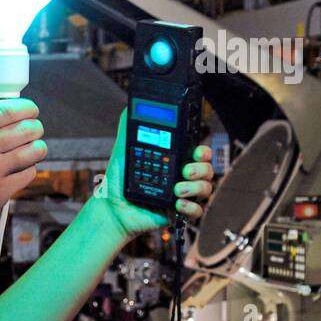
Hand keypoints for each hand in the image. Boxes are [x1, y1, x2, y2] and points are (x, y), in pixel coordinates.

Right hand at [0, 98, 47, 230]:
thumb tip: (12, 109)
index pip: (7, 111)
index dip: (27, 108)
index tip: (31, 110)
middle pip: (26, 129)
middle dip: (35, 127)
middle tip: (34, 129)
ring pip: (34, 150)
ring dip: (38, 147)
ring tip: (32, 148)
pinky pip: (29, 172)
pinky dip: (28, 168)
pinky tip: (18, 168)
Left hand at [100, 109, 213, 240]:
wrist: (112, 208)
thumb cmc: (119, 181)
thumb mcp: (123, 151)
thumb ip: (129, 130)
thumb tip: (129, 108)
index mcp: (174, 160)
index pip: (198, 152)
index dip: (203, 151)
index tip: (197, 151)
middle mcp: (182, 177)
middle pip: (207, 169)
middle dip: (202, 168)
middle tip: (187, 170)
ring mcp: (183, 194)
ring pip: (206, 188)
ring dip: (196, 187)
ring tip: (177, 189)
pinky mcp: (179, 212)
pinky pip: (197, 211)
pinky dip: (191, 207)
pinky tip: (177, 204)